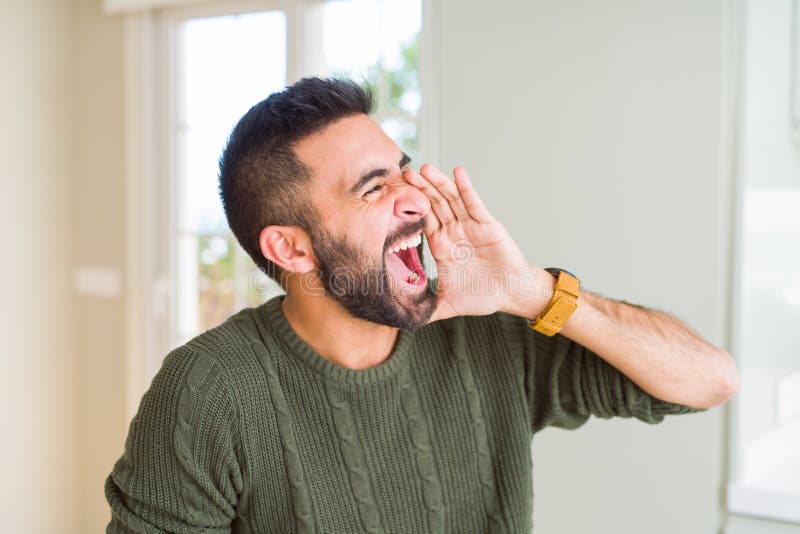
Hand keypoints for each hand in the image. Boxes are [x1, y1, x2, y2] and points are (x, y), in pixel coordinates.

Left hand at [403, 164, 536, 321]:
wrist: (510, 294)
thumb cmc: (482, 296)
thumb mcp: (447, 305)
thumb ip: (426, 311)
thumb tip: (404, 324)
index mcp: (441, 245)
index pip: (422, 221)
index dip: (409, 207)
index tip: (393, 193)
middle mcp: (454, 231)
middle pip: (433, 204)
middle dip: (419, 188)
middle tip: (404, 172)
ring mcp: (469, 225)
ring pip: (450, 199)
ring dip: (438, 183)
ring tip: (425, 168)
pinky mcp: (487, 224)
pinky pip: (474, 203)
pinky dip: (466, 187)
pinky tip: (458, 172)